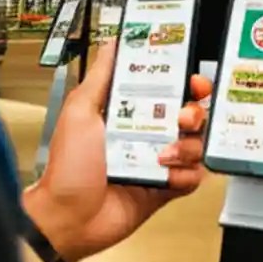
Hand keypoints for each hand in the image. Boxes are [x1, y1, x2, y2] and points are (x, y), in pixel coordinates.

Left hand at [22, 48, 211, 261]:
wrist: (69, 217)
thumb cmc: (68, 167)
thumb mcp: (80, 111)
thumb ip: (101, 76)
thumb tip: (112, 44)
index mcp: (126, 112)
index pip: (165, 89)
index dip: (183, 82)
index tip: (191, 80)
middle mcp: (144, 134)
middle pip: (188, 114)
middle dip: (193, 111)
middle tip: (183, 117)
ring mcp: (156, 162)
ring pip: (194, 144)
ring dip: (186, 146)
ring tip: (163, 153)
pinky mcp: (164, 189)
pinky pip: (192, 177)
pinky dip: (184, 175)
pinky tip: (166, 175)